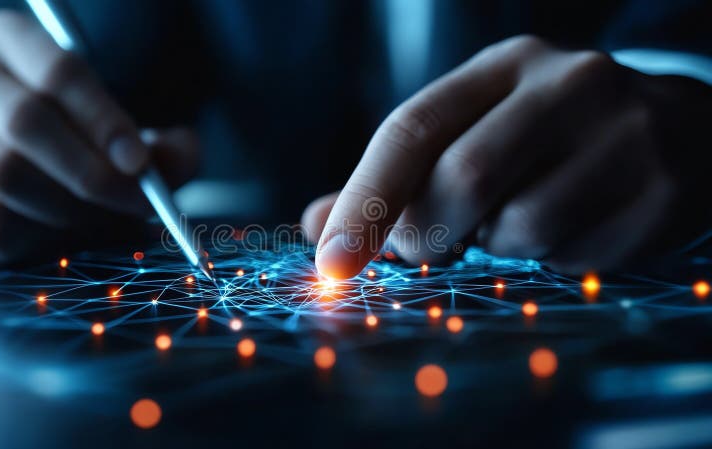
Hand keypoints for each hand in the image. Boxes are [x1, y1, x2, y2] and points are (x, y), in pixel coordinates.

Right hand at [0, 10, 196, 261]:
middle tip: (136, 204)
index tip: (139, 163)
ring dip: (70, 209)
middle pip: (23, 122)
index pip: (59, 72)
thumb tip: (181, 158)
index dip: (104, 121)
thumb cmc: (87, 137)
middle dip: (90, 173)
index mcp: (14, 40)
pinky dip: (42, 236)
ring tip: (111, 220)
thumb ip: (164, 146)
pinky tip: (74, 231)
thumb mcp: (130, 131)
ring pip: (2, 176)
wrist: (26, 158)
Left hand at [304, 35, 711, 277]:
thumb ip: (393, 179)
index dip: (364, 200)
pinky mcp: (662, 191)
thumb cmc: (547, 138)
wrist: (677, 128)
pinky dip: (551, 261)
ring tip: (517, 223)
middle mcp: (568, 85)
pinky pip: (575, 256)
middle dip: (428, 235)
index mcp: (504, 67)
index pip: (413, 129)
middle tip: (426, 251)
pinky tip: (571, 229)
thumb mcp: (474, 131)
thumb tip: (314, 225)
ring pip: (521, 228)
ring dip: (498, 248)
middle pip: (463, 179)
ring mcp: (625, 135)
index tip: (331, 263)